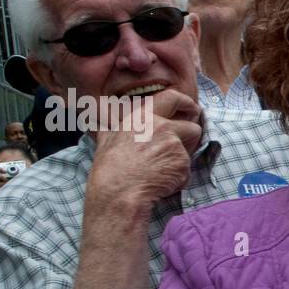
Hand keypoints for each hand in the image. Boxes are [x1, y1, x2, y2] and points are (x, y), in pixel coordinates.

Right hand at [85, 89, 203, 210]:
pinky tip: (160, 182)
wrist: (119, 190)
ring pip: (190, 151)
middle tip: (189, 142)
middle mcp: (162, 126)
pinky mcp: (182, 163)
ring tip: (161, 170)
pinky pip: (186, 171)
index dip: (186, 103)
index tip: (192, 108)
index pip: (172, 98)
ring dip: (181, 160)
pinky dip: (178, 178)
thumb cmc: (110, 167)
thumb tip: (95, 114)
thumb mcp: (106, 138)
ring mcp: (174, 144)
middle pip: (192, 126)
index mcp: (143, 117)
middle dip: (194, 135)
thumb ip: (109, 125)